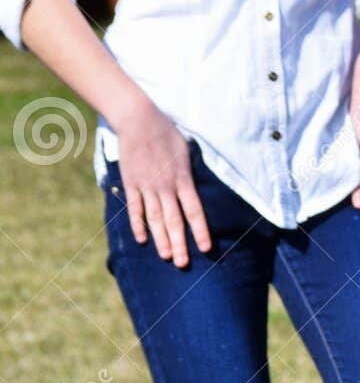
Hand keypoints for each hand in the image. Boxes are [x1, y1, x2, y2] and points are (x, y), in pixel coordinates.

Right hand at [114, 95, 210, 269]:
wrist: (137, 118)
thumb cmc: (166, 133)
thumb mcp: (186, 153)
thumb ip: (190, 175)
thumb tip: (197, 190)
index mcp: (183, 180)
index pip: (194, 212)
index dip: (201, 232)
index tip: (206, 249)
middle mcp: (165, 187)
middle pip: (174, 221)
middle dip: (179, 244)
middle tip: (183, 264)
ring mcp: (146, 186)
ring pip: (155, 219)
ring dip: (161, 239)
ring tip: (166, 257)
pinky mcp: (131, 182)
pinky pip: (135, 208)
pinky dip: (138, 224)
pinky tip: (143, 240)